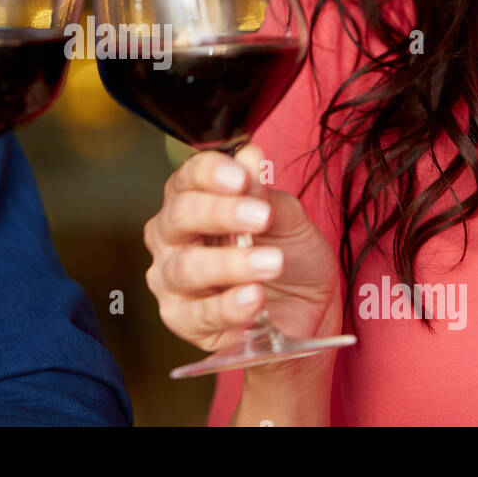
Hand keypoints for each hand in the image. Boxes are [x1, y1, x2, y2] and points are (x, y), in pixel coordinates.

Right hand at [144, 144, 342, 357]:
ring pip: (186, 267)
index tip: (241, 177)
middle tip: (261, 217)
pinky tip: (254, 298)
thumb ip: (264, 193)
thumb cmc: (289, 257)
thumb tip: (248, 157)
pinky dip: (228, 306)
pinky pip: (197, 314)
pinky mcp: (181, 319)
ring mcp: (170, 278)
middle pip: (180, 216)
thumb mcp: (288, 220)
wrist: (307, 311)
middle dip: (220, 214)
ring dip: (230, 264)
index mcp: (193, 199)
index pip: (189, 177)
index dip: (212, 173)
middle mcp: (172, 235)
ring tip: (270, 263)